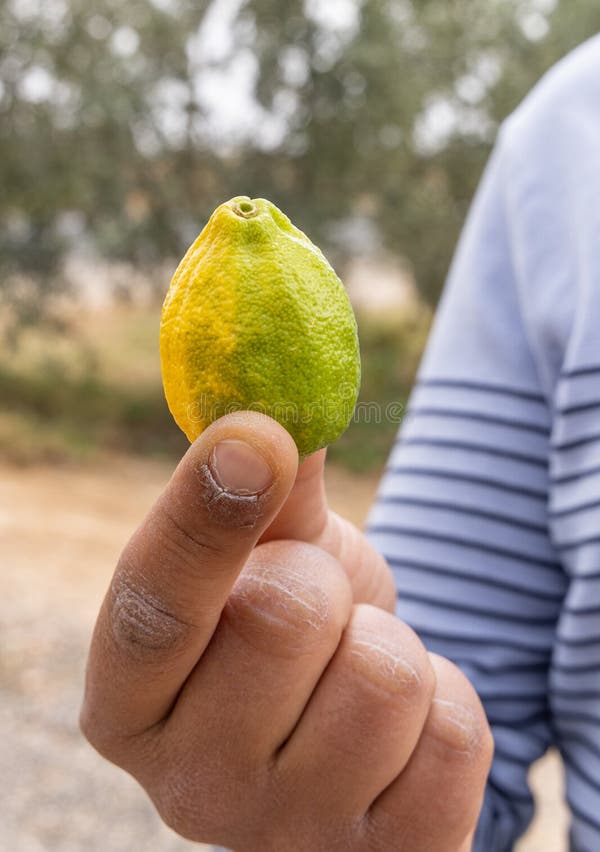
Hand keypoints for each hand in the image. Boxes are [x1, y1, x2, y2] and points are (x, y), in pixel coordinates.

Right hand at [80, 412, 492, 851]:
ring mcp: (287, 835)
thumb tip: (282, 392)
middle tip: (315, 603)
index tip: (259, 432)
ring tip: (356, 666)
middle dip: (321, 580)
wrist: (346, 730)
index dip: (203, 512)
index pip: (153, 605)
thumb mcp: (265, 558)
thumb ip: (269, 485)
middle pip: (282, 620)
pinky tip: (401, 724)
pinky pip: (454, 733)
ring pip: (384, 675)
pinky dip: (444, 698)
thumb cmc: (287, 631)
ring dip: (388, 641)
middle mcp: (188, 785)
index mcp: (128, 700)